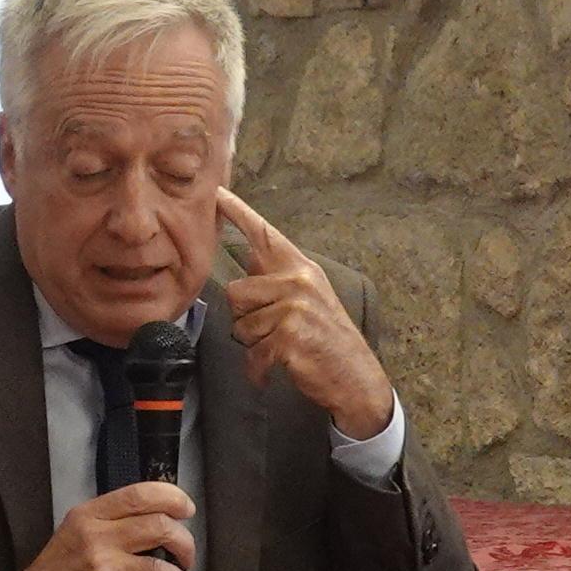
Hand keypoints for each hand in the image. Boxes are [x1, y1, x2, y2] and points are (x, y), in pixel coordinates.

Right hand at [9, 480, 196, 570]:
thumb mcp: (75, 532)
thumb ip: (110, 522)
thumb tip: (158, 521)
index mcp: (91, 515)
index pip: (140, 495)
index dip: (173, 498)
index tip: (187, 510)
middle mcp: (97, 537)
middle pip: (160, 527)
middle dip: (186, 544)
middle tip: (188, 558)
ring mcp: (103, 569)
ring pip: (161, 569)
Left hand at [217, 191, 394, 442]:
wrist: (355, 378)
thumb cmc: (327, 339)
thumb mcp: (309, 298)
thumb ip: (278, 279)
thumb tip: (246, 263)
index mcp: (301, 268)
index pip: (263, 234)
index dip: (237, 212)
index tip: (215, 192)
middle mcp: (298, 281)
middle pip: (235, 292)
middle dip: (245, 318)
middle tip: (274, 332)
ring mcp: (294, 307)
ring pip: (240, 324)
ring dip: (254, 344)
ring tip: (281, 348)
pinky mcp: (288, 335)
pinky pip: (252, 352)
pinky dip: (258, 369)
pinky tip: (275, 370)